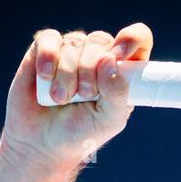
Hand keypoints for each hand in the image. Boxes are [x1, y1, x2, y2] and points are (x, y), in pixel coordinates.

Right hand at [0, 22, 153, 171]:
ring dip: (66, 74)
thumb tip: (110, 60)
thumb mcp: (109, 120)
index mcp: (122, 71)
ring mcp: (72, 51)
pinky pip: (49, 40)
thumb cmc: (81, 133)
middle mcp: (98, 56)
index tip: (119, 56)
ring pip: (74, 43)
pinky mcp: (45, 49)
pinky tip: (45, 78)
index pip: (138, 38)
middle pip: (101, 41)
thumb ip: (118, 92)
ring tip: (61, 99)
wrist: (42, 142)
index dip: (131, 39)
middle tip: (83, 96)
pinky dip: (47, 59)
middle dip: (90, 71)